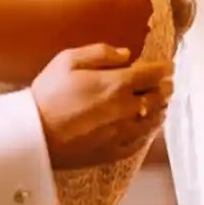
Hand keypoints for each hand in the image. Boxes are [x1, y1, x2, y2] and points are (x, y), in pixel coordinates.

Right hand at [30, 43, 173, 169]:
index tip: (169, 66)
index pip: (153, 74)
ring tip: (161, 104)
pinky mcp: (114, 152)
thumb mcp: (67, 60)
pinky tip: (147, 127)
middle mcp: (126, 108)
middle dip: (165, 87)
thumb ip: (100, 52)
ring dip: (160, 109)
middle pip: (157, 97)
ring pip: (153, 120)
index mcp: (116, 83)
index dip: (165, 69)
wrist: (34, 135)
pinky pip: (141, 141)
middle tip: (168, 83)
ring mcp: (122, 133)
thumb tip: (126, 54)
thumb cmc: (48, 94)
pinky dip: (148, 131)